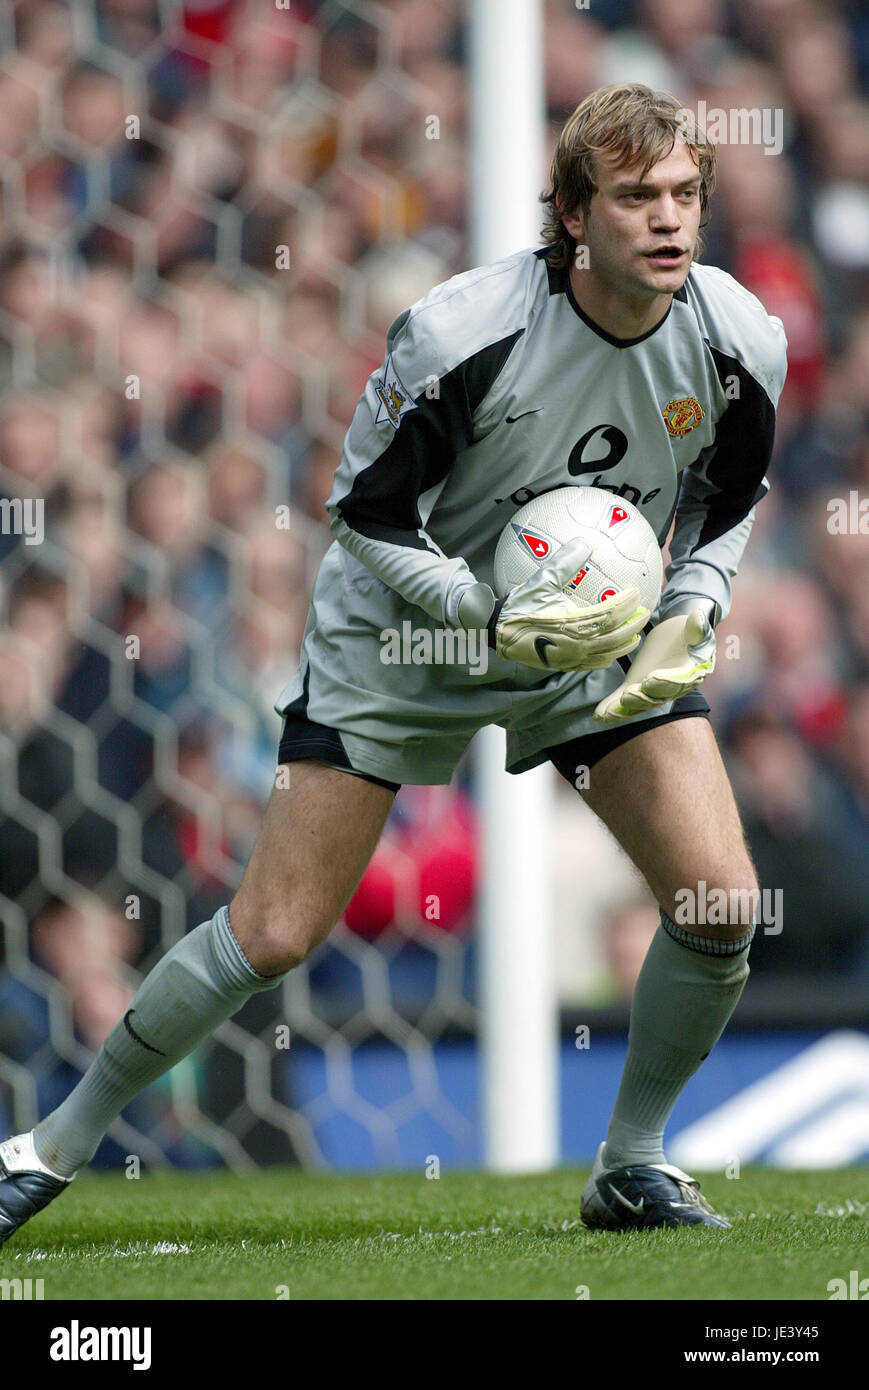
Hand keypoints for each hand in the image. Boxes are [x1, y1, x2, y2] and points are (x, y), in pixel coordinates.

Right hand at [489, 537, 648, 671]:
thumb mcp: (541, 580)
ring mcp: (572, 658)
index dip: (627, 604)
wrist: (498, 632)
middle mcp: (577, 645)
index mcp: (575, 625)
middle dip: (634, 625)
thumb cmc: (519, 607)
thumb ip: (564, 562)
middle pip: (616, 637)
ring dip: (624, 644)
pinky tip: (610, 650)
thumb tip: (583, 543)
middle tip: (644, 613)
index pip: (610, 615)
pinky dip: (607, 657)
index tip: (637, 593)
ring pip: (607, 654)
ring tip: (635, 635)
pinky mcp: (564, 665)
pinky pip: (593, 664)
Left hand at [593, 608, 715, 721]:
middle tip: (626, 696)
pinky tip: (598, 715)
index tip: (650, 680)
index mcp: (690, 673)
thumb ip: (697, 628)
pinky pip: (624, 701)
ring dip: (622, 710)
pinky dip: (611, 708)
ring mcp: (652, 691)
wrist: (678, 635)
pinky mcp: (637, 688)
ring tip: (606, 713)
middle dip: (641, 699)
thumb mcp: (695, 626)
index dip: (665, 682)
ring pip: (638, 704)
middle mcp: (672, 688)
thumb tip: (698, 618)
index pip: (678, 681)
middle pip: (657, 698)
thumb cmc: (689, 630)